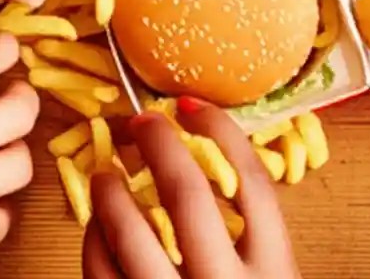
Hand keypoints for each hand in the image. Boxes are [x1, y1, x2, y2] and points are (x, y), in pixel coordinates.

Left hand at [82, 99, 299, 278]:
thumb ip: (257, 244)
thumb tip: (213, 171)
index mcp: (274, 271)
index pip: (253, 184)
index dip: (221, 134)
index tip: (190, 106)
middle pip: (189, 196)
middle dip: (159, 147)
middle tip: (141, 123)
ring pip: (133, 236)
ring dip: (112, 194)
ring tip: (104, 174)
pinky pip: (103, 273)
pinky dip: (94, 242)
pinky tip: (97, 228)